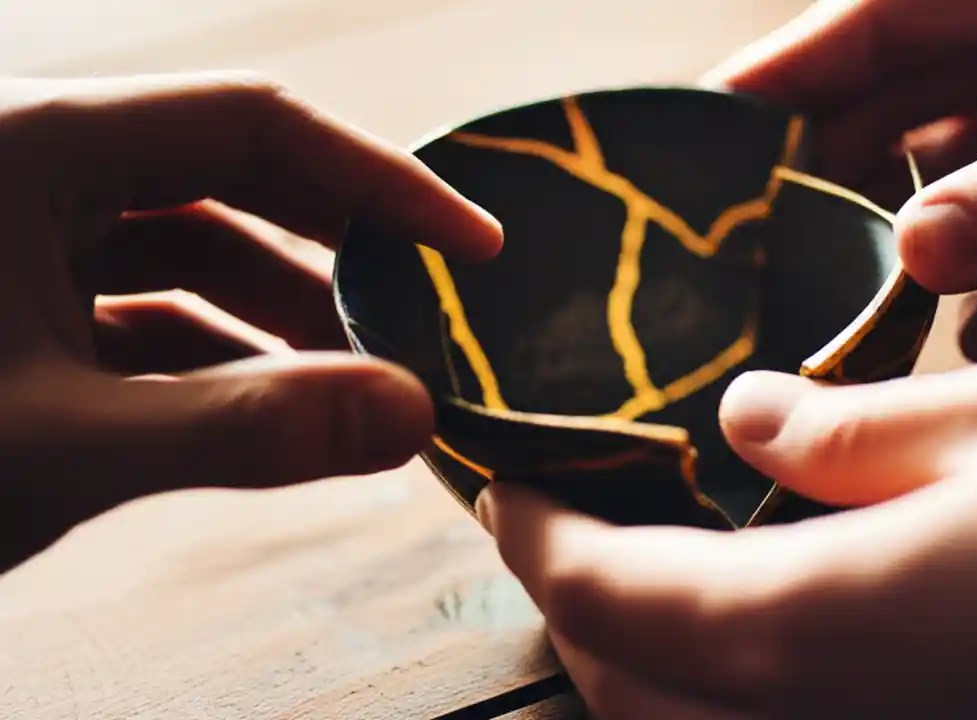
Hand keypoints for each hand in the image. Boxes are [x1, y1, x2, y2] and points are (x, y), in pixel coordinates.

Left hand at [0, 74, 500, 570]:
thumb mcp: (58, 440)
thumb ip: (244, 429)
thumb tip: (411, 419)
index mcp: (36, 145)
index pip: (259, 128)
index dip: (382, 183)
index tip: (471, 247)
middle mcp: (31, 170)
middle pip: (233, 183)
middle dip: (338, 256)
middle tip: (427, 320)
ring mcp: (18, 242)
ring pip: (187, 257)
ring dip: (281, 320)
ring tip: (362, 386)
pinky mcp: (8, 310)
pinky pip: (141, 314)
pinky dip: (216, 360)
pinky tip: (273, 408)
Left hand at [481, 349, 976, 716]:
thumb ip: (847, 423)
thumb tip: (741, 415)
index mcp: (812, 626)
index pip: (601, 593)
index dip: (536, 530)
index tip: (508, 475)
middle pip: (614, 676)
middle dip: (566, 592)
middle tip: (557, 507)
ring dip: (621, 648)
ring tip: (624, 558)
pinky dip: (694, 691)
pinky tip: (724, 624)